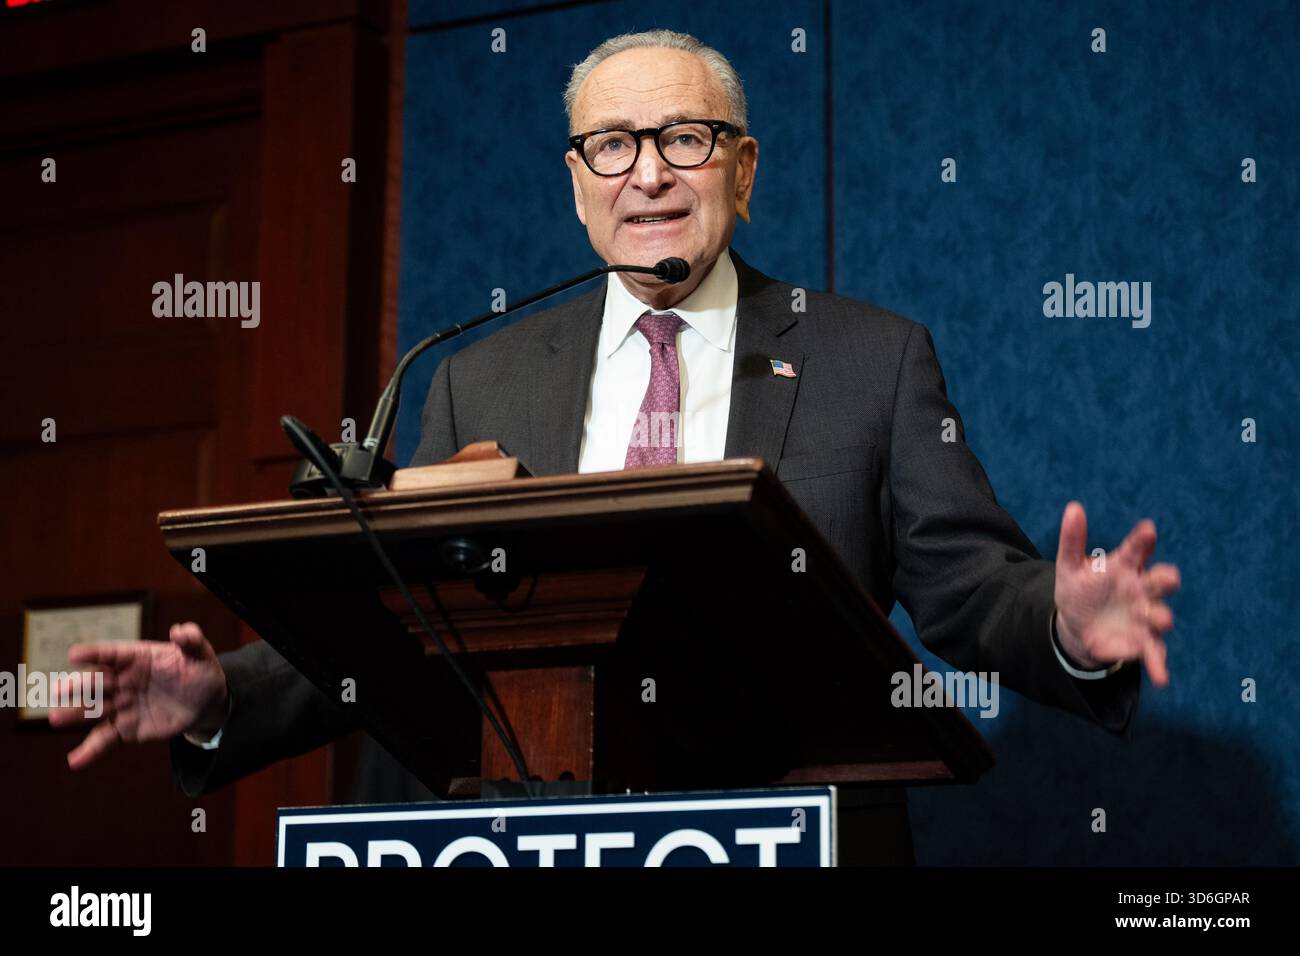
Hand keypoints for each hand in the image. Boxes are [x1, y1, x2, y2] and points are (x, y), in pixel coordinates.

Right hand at [49, 622, 228, 769]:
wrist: (205, 701)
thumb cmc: (198, 670)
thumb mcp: (200, 653)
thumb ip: (191, 640)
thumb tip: (180, 630)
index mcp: (136, 658)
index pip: (113, 654)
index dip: (95, 653)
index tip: (75, 654)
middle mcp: (123, 681)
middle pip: (98, 683)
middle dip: (79, 686)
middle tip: (59, 690)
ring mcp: (122, 706)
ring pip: (95, 710)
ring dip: (75, 715)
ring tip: (57, 718)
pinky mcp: (126, 729)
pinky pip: (106, 739)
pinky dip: (90, 750)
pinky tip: (75, 761)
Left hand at [1054, 502, 1180, 685]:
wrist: (1077, 626)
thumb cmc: (1080, 590)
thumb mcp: (1069, 566)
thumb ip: (1072, 539)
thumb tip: (1073, 508)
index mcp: (1125, 566)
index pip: (1137, 549)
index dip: (1143, 540)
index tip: (1147, 530)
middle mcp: (1142, 589)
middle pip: (1161, 581)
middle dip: (1166, 579)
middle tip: (1167, 577)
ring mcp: (1145, 616)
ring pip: (1161, 616)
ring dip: (1162, 618)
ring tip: (1160, 620)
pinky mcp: (1142, 642)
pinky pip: (1155, 653)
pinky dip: (1159, 666)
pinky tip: (1161, 678)